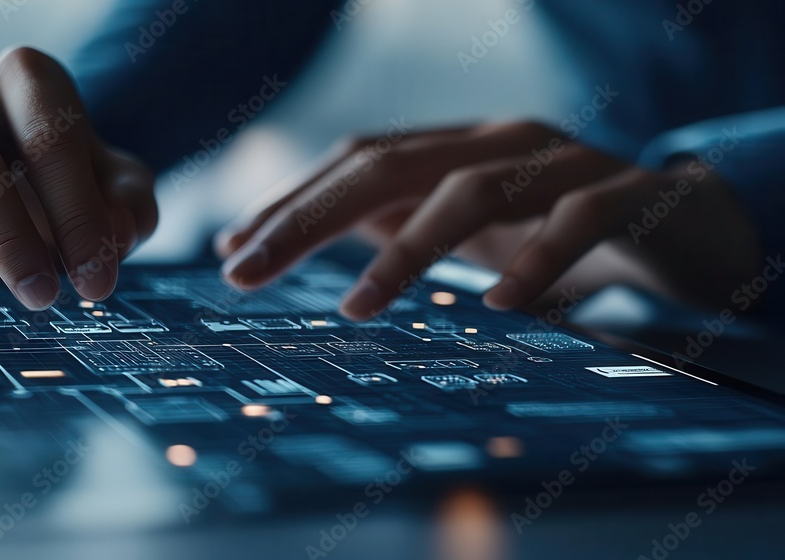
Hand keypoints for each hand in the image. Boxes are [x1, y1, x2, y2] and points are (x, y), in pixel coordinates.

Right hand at [0, 47, 156, 309]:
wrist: (15, 152)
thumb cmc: (73, 173)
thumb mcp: (119, 184)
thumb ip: (129, 208)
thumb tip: (116, 237)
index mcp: (28, 77)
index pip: (50, 144)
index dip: (76, 220)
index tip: (97, 284)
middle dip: (7, 243)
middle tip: (43, 297)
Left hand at [216, 121, 760, 319]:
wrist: (686, 229)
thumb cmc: (562, 233)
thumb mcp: (468, 232)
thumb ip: (396, 223)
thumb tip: (302, 236)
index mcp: (459, 148)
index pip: (356, 164)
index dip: (291, 204)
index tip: (233, 252)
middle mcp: (501, 143)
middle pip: (387, 167)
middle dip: (307, 219)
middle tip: (247, 271)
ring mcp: (564, 164)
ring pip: (471, 190)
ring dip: (407, 249)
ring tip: (358, 305)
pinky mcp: (630, 196)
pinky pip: (578, 218)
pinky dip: (539, 257)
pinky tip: (502, 302)